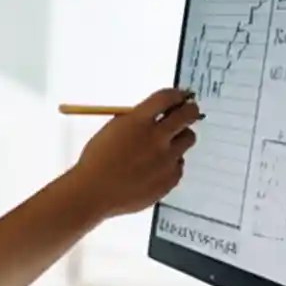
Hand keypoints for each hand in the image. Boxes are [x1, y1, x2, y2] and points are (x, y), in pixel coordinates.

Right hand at [70, 88, 200, 217]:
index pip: (167, 98)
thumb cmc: (97, 160)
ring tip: (167, 144)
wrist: (94, 192)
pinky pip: (179, 164)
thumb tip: (152, 116)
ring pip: (188, 139)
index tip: (180, 96)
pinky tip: (154, 168)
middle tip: (189, 111)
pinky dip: (170, 163)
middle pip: (188, 115)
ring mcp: (167, 160)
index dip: (176, 94)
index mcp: (138, 121)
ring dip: (180, 137)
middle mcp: (157, 138)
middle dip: (190, 110)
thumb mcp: (112, 130)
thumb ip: (134, 120)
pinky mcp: (171, 179)